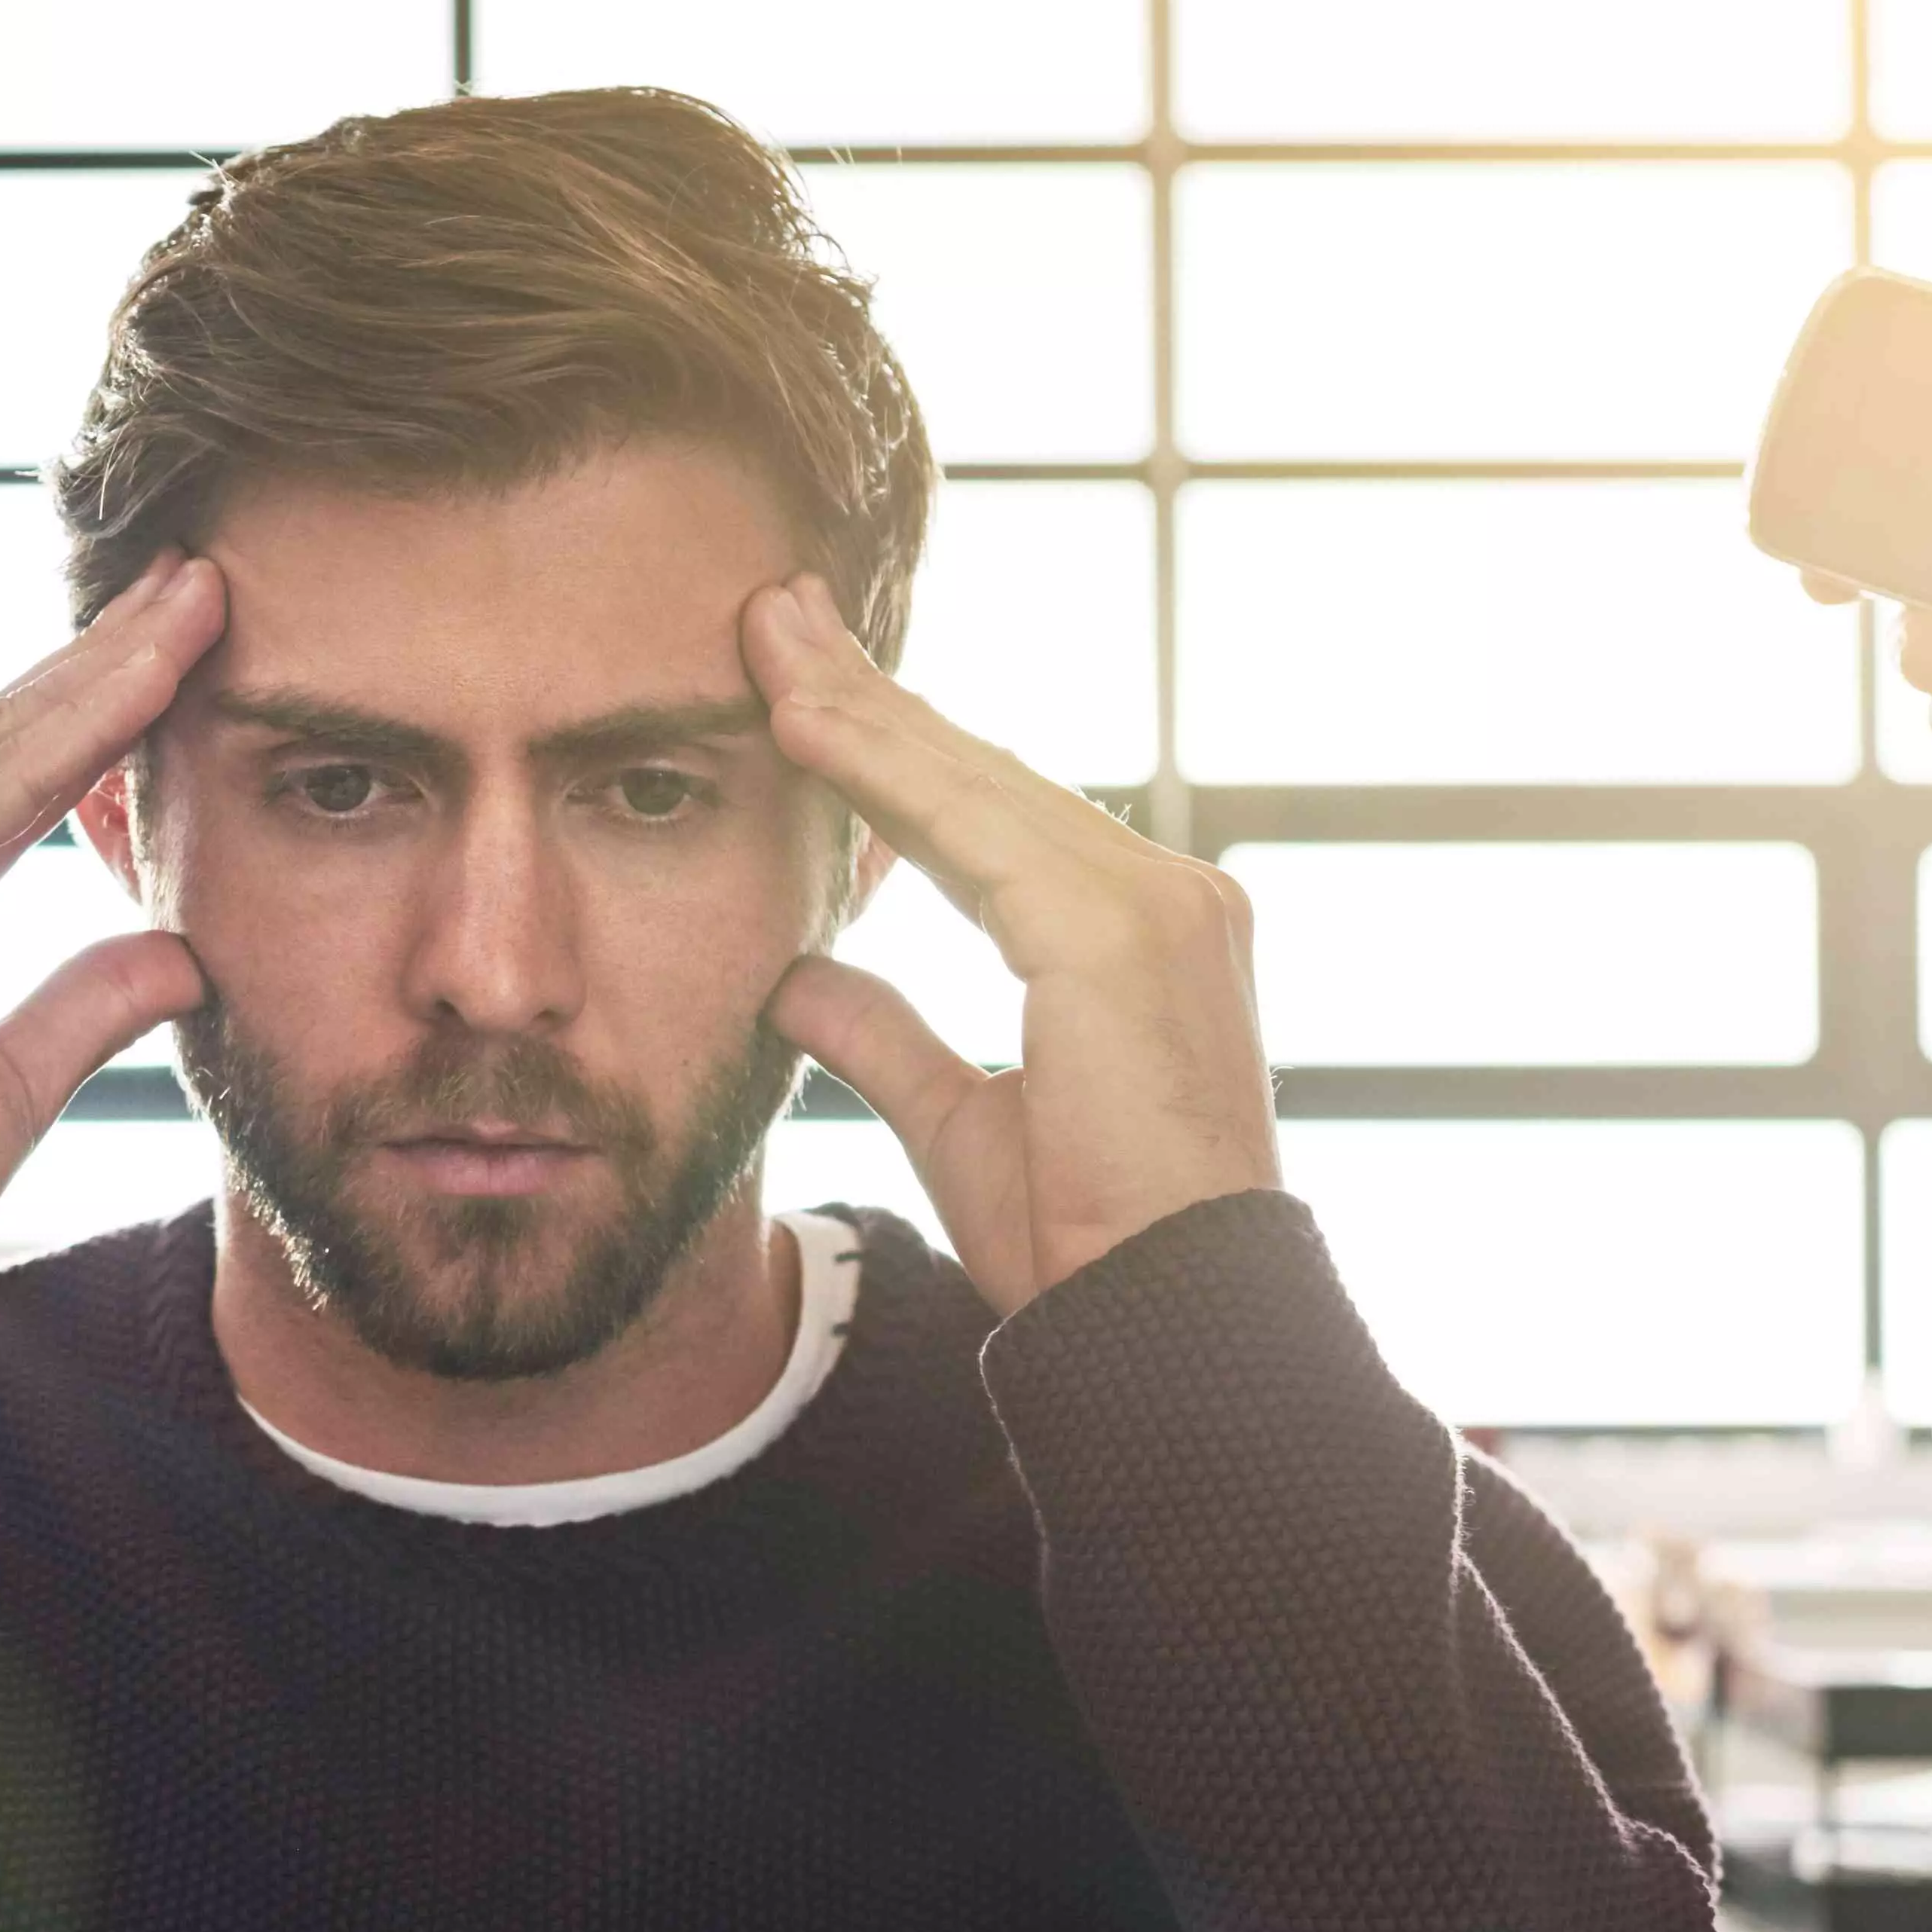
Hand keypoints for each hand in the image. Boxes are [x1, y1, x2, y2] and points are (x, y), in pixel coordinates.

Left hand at [743, 578, 1279, 1313]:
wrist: (1165, 1320)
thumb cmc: (1087, 1244)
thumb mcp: (959, 1121)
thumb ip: (886, 1037)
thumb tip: (798, 976)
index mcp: (1136, 937)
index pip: (991, 818)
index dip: (890, 748)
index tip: (801, 688)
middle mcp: (1165, 897)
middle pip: (985, 774)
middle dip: (872, 692)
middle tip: (773, 611)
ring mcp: (1157, 905)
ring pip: (977, 784)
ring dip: (863, 710)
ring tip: (767, 641)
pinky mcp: (1121, 932)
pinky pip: (975, 831)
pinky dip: (884, 773)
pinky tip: (803, 724)